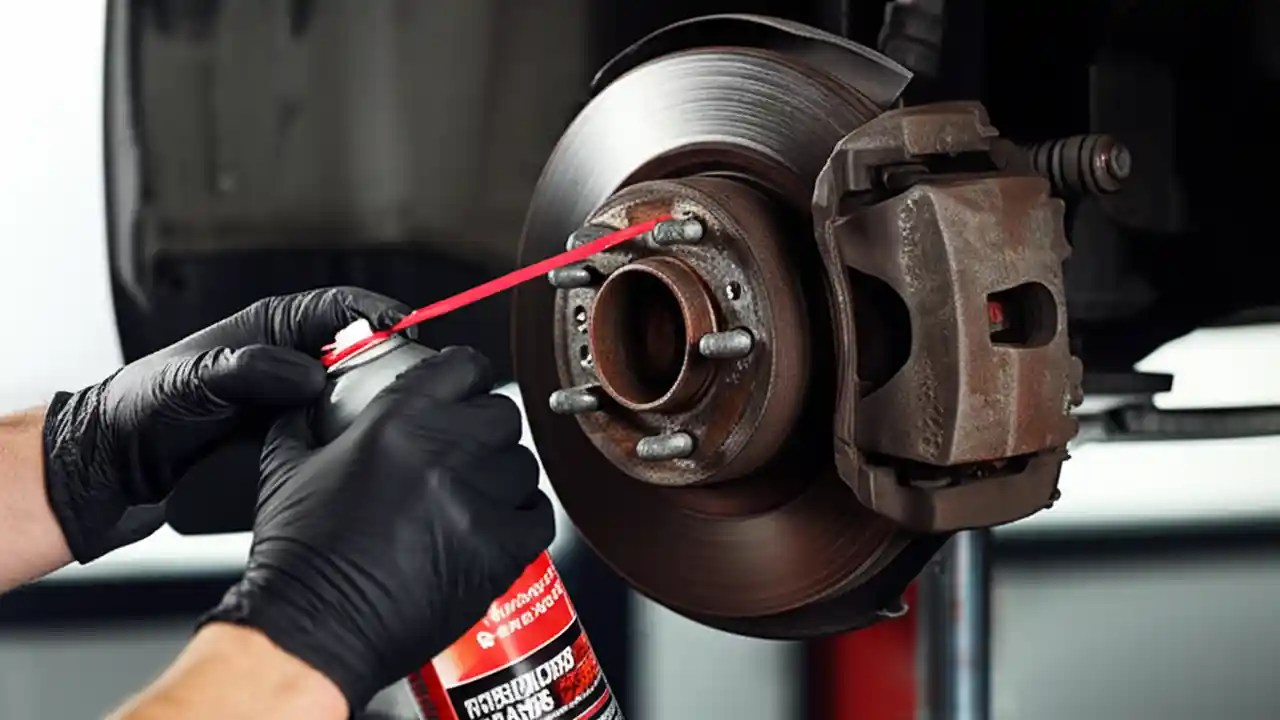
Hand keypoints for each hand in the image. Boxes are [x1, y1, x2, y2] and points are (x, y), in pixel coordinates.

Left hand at [42, 287, 413, 561]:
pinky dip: (351, 433)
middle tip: (415, 381)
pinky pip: (331, 425)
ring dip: (373, 399)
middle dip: (388, 358)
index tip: (409, 330)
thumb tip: (309, 375)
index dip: (379, 314)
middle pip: (356, 348)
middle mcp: (281, 357)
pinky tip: (360, 448)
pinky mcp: (284, 431)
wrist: (110, 464)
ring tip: (396, 415)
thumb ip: (248, 371)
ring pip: (349, 389)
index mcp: (264, 328)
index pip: (338, 307)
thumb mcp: (190, 383)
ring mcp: (284, 395)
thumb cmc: (137, 411)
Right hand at [202, 348, 553, 709]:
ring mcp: (479, 501)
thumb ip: (304, 421)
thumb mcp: (285, 468)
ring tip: (476, 493)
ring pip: (523, 463)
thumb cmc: (299, 558)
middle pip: (502, 412)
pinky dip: (524, 516)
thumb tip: (309, 403)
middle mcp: (446, 452)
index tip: (464, 389)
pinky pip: (538, 514)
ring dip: (503, 474)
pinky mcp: (501, 550)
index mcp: (397, 420)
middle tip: (465, 450)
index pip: (464, 365)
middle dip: (485, 427)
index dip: (466, 375)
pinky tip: (498, 523)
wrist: (313, 630)